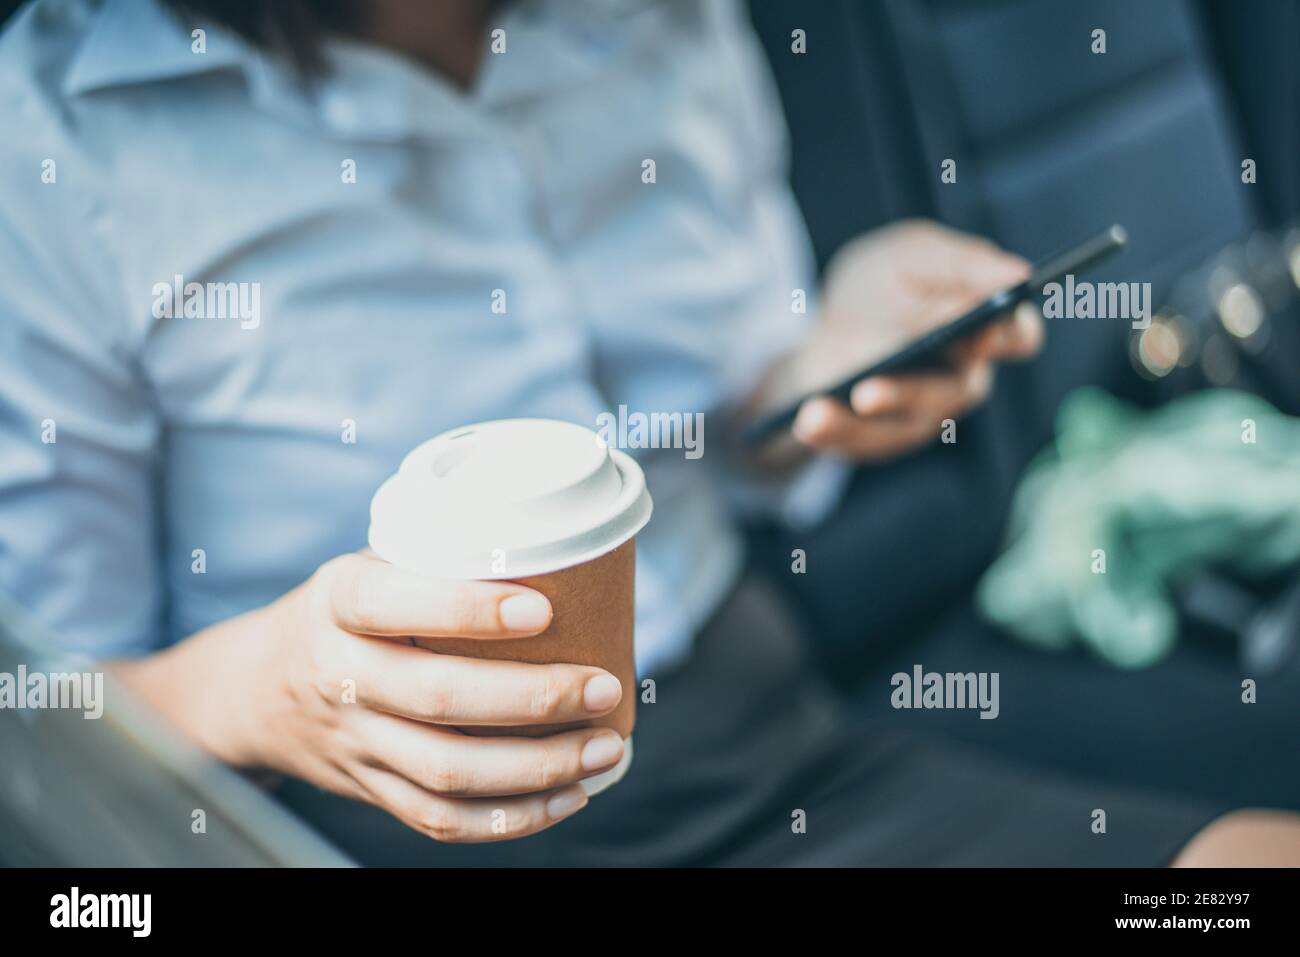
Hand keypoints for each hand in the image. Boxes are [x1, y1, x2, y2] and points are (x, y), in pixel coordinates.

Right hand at [115, 552, 626, 842]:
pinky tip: (568, 796)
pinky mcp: (370, 789)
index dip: (468, 611)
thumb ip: (439, 558)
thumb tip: (560, 545)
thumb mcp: (370, 564)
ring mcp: (355, 741)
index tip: (541, 610)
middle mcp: (341, 674)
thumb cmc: (346, 612)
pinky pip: (440, 819)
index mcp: (340, 603)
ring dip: (538, 767)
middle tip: (603, 686)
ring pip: (448, 772)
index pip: (394, 603)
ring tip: (605, 746)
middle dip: (533, 698)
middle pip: (438, 698)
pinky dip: (510, 818)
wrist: (258, 688)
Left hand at [755, 219, 1041, 460]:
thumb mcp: (910, 257)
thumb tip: (1015, 275)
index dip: (1008, 335)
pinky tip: (806, 419)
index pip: (1017, 336)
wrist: (821, 325)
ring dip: (864, 418)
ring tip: (827, 408)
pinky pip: (862, 441)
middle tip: (872, 389)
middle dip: (913, 390)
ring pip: (905, 422)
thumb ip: (959, 265)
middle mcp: (963, 377)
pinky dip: (831, 429)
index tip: (982, 331)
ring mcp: (923, 413)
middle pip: (957, 392)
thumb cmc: (881, 286)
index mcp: (985, 326)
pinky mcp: (884, 436)